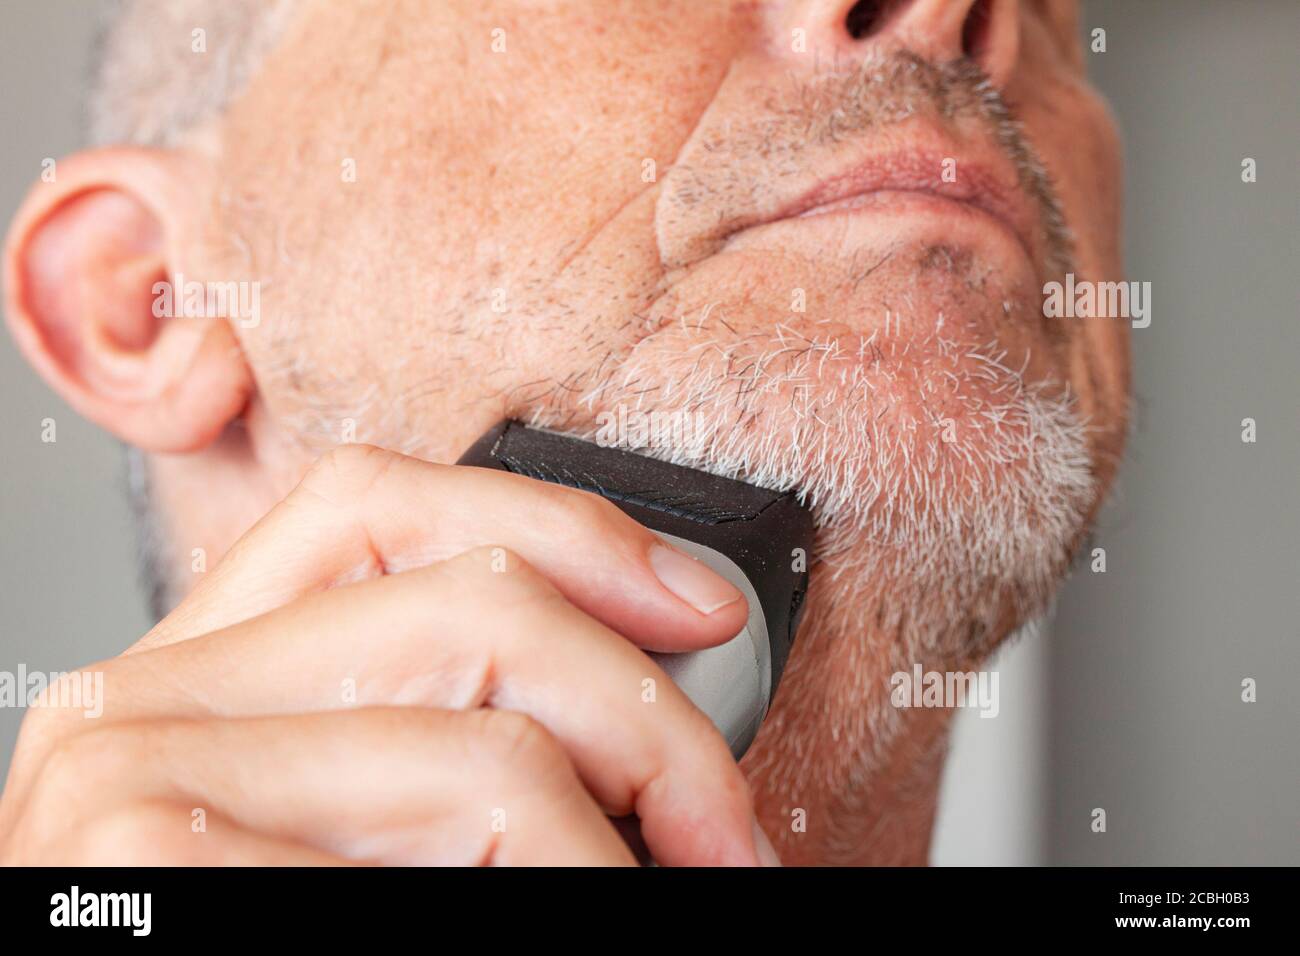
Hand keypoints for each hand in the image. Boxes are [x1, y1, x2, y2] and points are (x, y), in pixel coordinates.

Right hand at [0, 444, 779, 864]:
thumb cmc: (274, 922)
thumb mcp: (341, 819)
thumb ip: (427, 725)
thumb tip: (632, 681)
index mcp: (187, 672)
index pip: (379, 507)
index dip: (560, 530)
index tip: (693, 607)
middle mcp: (135, 701)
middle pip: (476, 609)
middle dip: (648, 721)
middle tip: (719, 824)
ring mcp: (129, 778)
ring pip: (493, 750)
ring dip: (620, 842)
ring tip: (652, 882)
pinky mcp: (152, 859)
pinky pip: (469, 825)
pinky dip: (570, 878)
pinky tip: (572, 898)